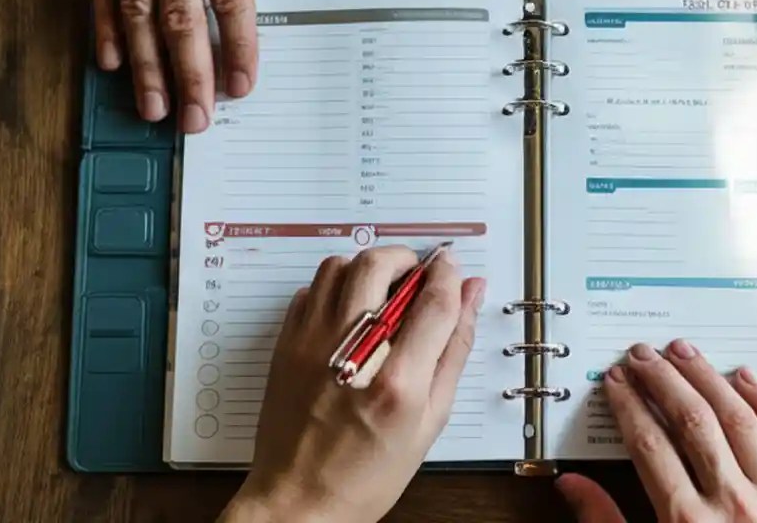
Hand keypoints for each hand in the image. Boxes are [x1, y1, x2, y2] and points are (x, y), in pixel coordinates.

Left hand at [219, 246, 485, 522]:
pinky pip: (310, 290)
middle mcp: (351, 354)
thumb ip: (453, 351)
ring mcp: (311, 345)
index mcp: (397, 382)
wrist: (299, 501)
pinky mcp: (286, 346)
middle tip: (416, 275)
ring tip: (382, 290)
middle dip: (407, 258)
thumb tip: (470, 299)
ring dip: (367, 267)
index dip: (449, 275)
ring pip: (339, 266)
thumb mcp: (430, 421)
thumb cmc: (365, 475)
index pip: (433, 300)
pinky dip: (334, 288)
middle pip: (379, 266)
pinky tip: (348, 312)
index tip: (452, 268)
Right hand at [557, 340, 756, 522]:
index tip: (615, 382)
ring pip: (739, 420)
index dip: (628, 406)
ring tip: (684, 352)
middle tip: (641, 355)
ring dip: (709, 379)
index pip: (649, 445)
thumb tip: (572, 486)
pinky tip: (747, 378)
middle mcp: (731, 505)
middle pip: (693, 422)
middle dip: (662, 381)